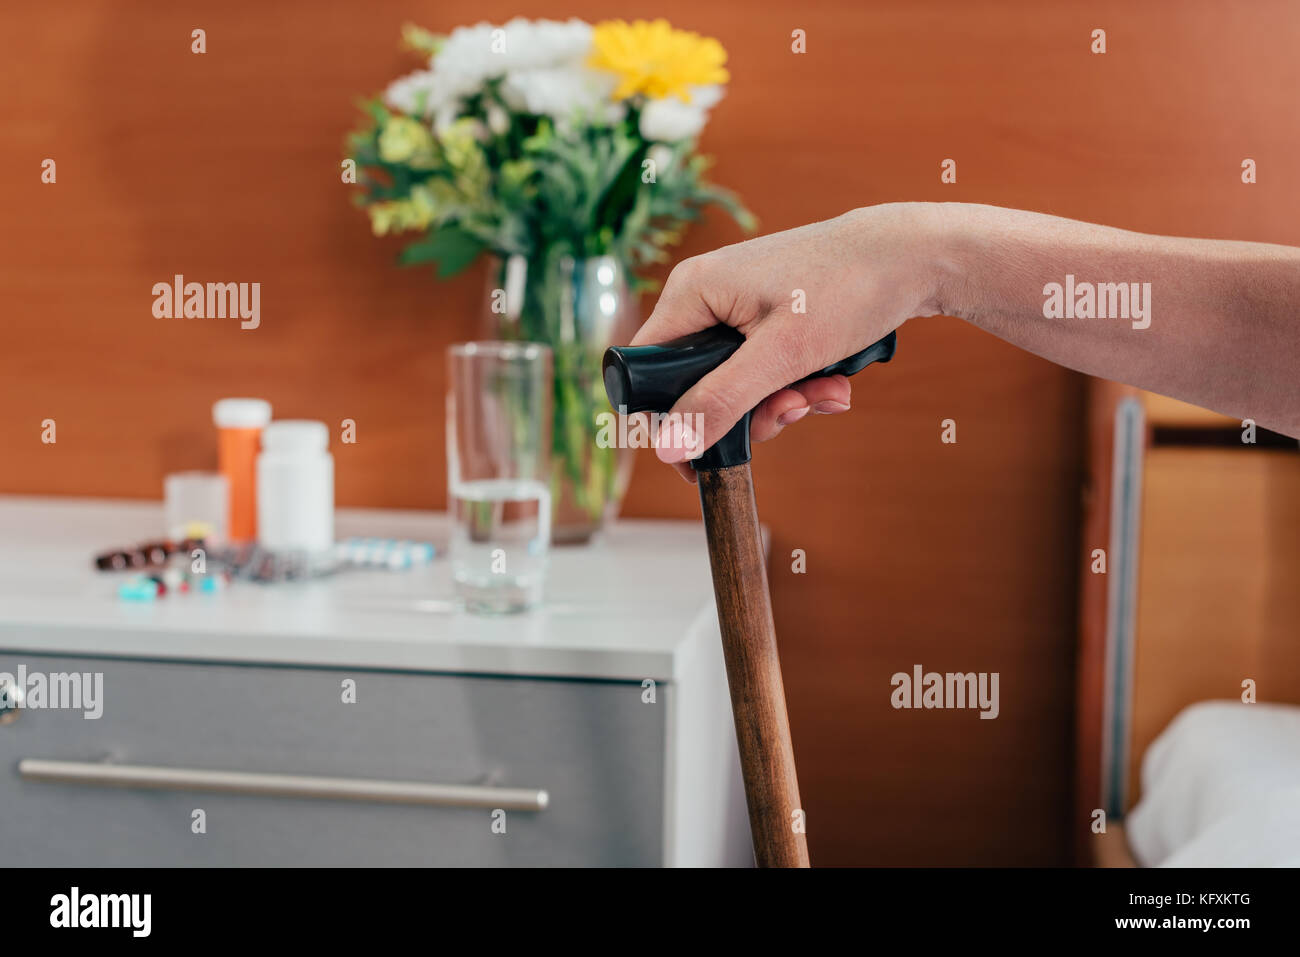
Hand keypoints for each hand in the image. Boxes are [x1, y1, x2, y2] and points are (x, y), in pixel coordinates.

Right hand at [631, 202, 950, 480]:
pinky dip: (796, 385)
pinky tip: (832, 384)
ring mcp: (736, 306)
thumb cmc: (848, 287)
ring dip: (780, 402)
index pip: (643, 370)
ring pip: (734, 384)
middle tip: (788, 413)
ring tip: (825, 392)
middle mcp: (704, 297)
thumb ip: (721, 402)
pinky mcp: (766, 317)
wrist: (913, 256)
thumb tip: (668, 447)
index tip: (701, 454)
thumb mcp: (781, 356)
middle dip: (744, 412)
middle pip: (693, 384)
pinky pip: (763, 370)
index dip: (665, 418)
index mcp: (691, 293)